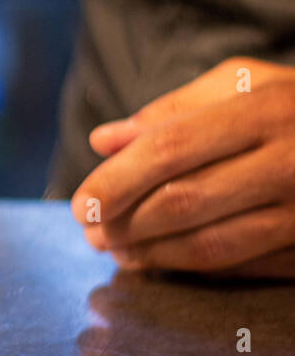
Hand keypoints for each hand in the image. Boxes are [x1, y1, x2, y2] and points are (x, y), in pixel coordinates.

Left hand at [72, 57, 294, 277]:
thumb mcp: (244, 85)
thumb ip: (172, 111)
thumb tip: (104, 141)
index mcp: (267, 112)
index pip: (171, 150)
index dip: (116, 180)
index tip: (80, 204)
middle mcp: (292, 162)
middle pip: (184, 202)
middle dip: (125, 223)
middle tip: (90, 232)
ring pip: (211, 244)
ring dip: (150, 253)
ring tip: (114, 250)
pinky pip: (242, 267)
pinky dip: (190, 269)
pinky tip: (156, 263)